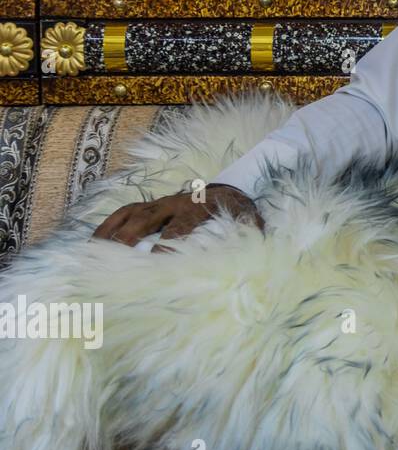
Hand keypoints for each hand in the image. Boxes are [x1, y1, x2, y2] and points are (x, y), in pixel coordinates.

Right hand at [91, 183, 262, 252]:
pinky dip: (107, 225)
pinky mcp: (150, 204)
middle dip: (129, 237)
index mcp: (196, 210)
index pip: (178, 229)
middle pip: (146, 219)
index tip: (155, 262)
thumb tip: (253, 252)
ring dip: (110, 231)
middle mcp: (173, 204)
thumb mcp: (248, 220)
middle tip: (114, 259)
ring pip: (129, 214)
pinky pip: (124, 212)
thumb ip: (249, 234)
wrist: (229, 187)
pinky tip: (93, 243)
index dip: (166, 245)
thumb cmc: (235, 210)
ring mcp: (158, 203)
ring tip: (91, 253)